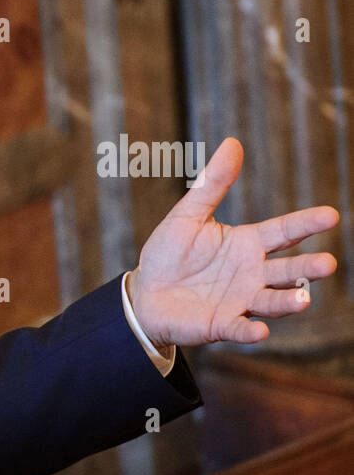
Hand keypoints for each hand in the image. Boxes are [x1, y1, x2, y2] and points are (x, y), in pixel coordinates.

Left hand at [128, 137, 338, 347]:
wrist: (145, 294)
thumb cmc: (169, 253)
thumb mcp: (187, 216)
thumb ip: (211, 184)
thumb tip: (232, 143)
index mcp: (248, 244)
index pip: (283, 232)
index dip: (305, 224)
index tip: (330, 216)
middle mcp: (252, 273)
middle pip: (287, 270)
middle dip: (307, 268)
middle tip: (327, 264)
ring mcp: (240, 301)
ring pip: (272, 300)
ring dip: (288, 301)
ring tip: (302, 298)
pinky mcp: (222, 324)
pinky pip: (240, 329)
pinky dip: (250, 332)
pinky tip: (260, 331)